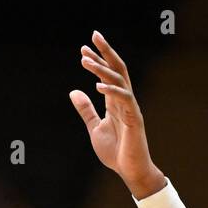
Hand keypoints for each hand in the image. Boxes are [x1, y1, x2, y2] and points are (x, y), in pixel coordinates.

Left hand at [69, 32, 165, 198]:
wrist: (130, 171)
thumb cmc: (116, 151)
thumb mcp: (95, 128)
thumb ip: (86, 110)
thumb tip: (74, 92)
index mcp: (115, 101)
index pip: (108, 74)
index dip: (98, 59)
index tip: (85, 47)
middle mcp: (124, 100)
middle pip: (118, 69)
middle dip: (106, 52)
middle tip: (94, 36)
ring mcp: (130, 108)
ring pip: (119, 81)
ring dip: (102, 69)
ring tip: (85, 60)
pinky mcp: (134, 119)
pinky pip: (124, 100)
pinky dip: (111, 91)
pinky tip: (97, 85)